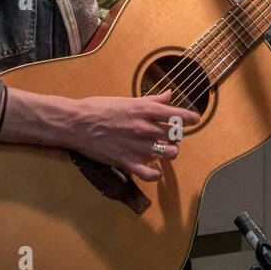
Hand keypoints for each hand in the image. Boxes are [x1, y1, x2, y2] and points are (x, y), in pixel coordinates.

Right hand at [6, 89, 201, 181]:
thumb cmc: (99, 108)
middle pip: (177, 135)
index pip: (179, 114)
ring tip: (163, 151)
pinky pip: (150, 174)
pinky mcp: (126, 161)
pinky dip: (156, 173)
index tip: (194, 120)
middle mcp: (144, 127)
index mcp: (145, 109)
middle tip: (170, 136)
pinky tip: (153, 168)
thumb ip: (151, 100)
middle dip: (177, 136)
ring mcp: (136, 145)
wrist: (75, 123)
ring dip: (170, 153)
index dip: (191, 118)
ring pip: (169, 154)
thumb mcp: (127, 100)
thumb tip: (169, 95)